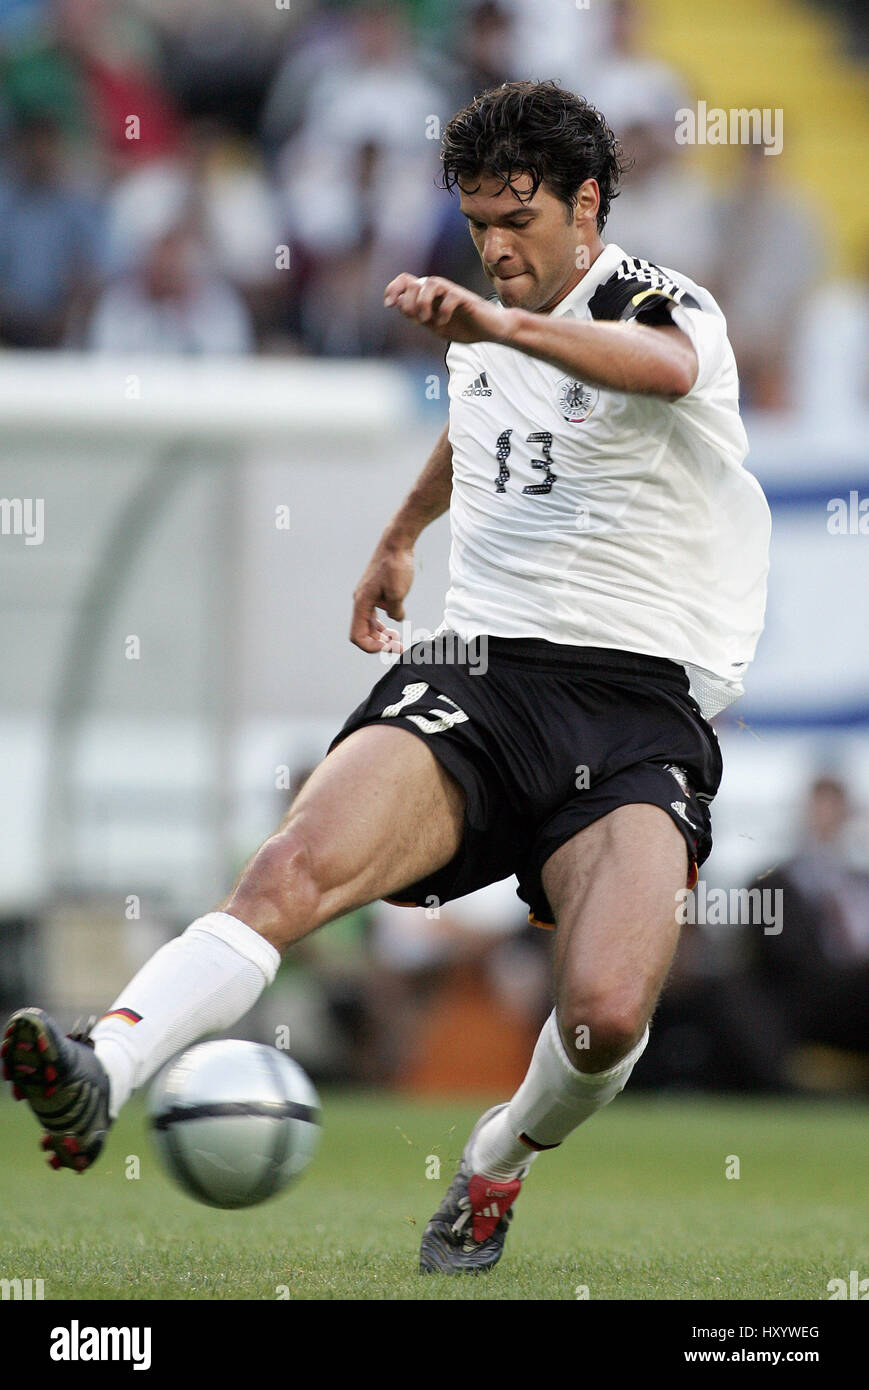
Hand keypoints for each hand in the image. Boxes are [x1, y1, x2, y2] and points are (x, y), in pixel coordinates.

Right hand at [349, 540, 413, 653]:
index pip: (358, 636)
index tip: (389, 647)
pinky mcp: (375, 591)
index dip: (371, 647)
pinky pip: (375, 613)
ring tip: (397, 640)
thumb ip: (395, 611)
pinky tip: (396, 620)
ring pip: (369, 624)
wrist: (396, 544)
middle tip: (399, 647)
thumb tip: (395, 619)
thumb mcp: (398, 593)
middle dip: (379, 643)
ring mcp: (367, 596)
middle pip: (363, 632)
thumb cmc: (395, 565)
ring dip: (381, 635)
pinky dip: (384, 622)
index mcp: (361, 603)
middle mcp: (361, 601)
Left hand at [384, 273, 517, 343]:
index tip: (389, 304)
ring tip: (427, 320)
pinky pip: (449, 297)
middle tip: (418, 321)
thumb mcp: (434, 325)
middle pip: (413, 283)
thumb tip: (398, 304)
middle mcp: (438, 290)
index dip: (393, 289)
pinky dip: (442, 312)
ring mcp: (452, 292)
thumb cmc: (464, 326)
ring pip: (430, 282)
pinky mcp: (465, 298)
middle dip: (408, 303)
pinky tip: (444, 322)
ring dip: (422, 303)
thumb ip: (418, 315)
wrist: (491, 330)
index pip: (405, 281)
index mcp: (428, 296)